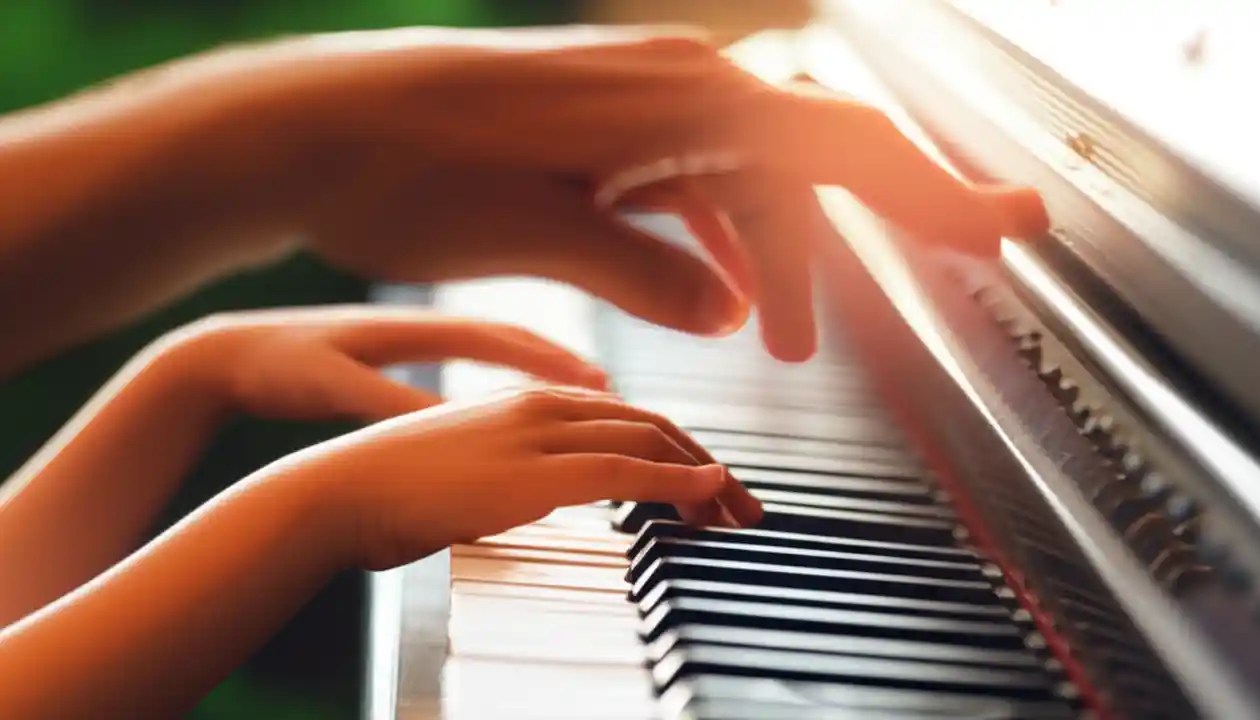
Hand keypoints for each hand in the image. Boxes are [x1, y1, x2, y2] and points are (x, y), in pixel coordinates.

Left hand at [157, 305, 610, 421]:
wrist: (218, 354)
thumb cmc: (276, 365)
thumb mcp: (338, 387)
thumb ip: (396, 404)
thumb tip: (458, 423)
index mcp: (413, 326)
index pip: (502, 337)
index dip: (554, 360)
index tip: (600, 383)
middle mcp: (420, 323)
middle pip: (511, 337)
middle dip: (561, 361)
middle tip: (610, 388)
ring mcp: (408, 335)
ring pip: (490, 348)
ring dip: (535, 368)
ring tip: (577, 393)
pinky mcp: (392, 353)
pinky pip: (463, 360)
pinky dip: (497, 376)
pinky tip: (506, 400)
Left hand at [201, 27, 1045, 360]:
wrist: (315, 126)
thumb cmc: (411, 172)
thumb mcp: (543, 234)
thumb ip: (652, 270)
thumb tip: (728, 310)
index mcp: (678, 103)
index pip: (845, 143)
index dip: (939, 188)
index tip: (1016, 223)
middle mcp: (672, 85)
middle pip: (813, 158)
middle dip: (867, 230)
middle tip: (930, 281)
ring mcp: (640, 100)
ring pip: (750, 176)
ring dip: (778, 253)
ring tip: (784, 336)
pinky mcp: (604, 122)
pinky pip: (695, 175)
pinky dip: (718, 231)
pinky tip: (717, 285)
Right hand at [277, 387, 764, 569]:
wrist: (333, 494)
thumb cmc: (388, 491)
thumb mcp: (466, 473)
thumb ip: (511, 474)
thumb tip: (540, 497)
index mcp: (526, 402)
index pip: (623, 417)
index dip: (675, 447)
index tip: (708, 482)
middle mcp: (540, 406)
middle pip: (649, 424)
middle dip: (704, 461)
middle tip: (741, 501)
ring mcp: (537, 434)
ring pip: (648, 441)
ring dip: (703, 476)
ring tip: (735, 510)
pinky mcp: (532, 473)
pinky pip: (626, 471)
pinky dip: (677, 480)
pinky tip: (707, 492)